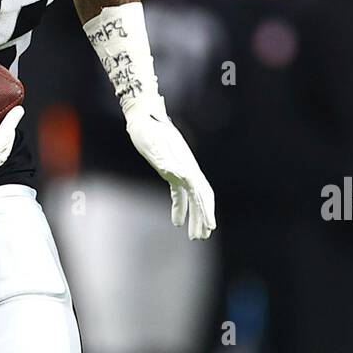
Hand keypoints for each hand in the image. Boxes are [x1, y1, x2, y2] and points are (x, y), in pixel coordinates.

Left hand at [125, 98, 215, 239]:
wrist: (143, 116)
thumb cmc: (147, 129)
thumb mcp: (153, 143)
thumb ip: (165, 159)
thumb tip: (179, 176)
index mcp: (186, 164)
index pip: (200, 191)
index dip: (205, 209)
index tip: (209, 226)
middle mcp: (187, 168)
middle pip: (200, 196)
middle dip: (202, 217)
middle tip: (201, 236)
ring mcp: (180, 169)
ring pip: (192, 197)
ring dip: (194, 216)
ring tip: (194, 236)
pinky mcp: (170, 170)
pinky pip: (179, 194)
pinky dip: (180, 208)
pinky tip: (177, 222)